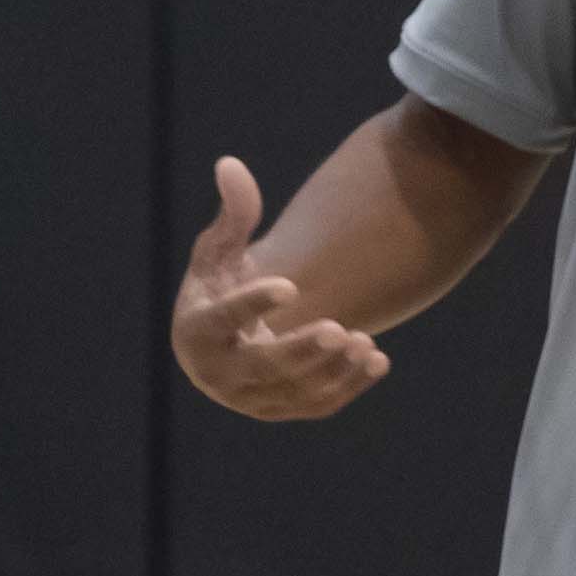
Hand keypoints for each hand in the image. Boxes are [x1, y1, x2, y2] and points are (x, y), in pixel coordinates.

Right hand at [171, 156, 392, 421]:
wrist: (226, 344)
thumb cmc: (220, 287)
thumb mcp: (219, 251)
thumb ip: (232, 213)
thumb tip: (230, 164)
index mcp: (197, 332)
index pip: (222, 320)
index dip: (254, 303)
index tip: (291, 284)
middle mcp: (219, 375)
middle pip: (261, 367)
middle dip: (299, 349)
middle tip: (337, 328)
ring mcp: (253, 400)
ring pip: (295, 392)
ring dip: (331, 369)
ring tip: (363, 339)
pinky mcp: (284, 411)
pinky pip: (319, 405)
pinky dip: (349, 385)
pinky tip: (378, 357)